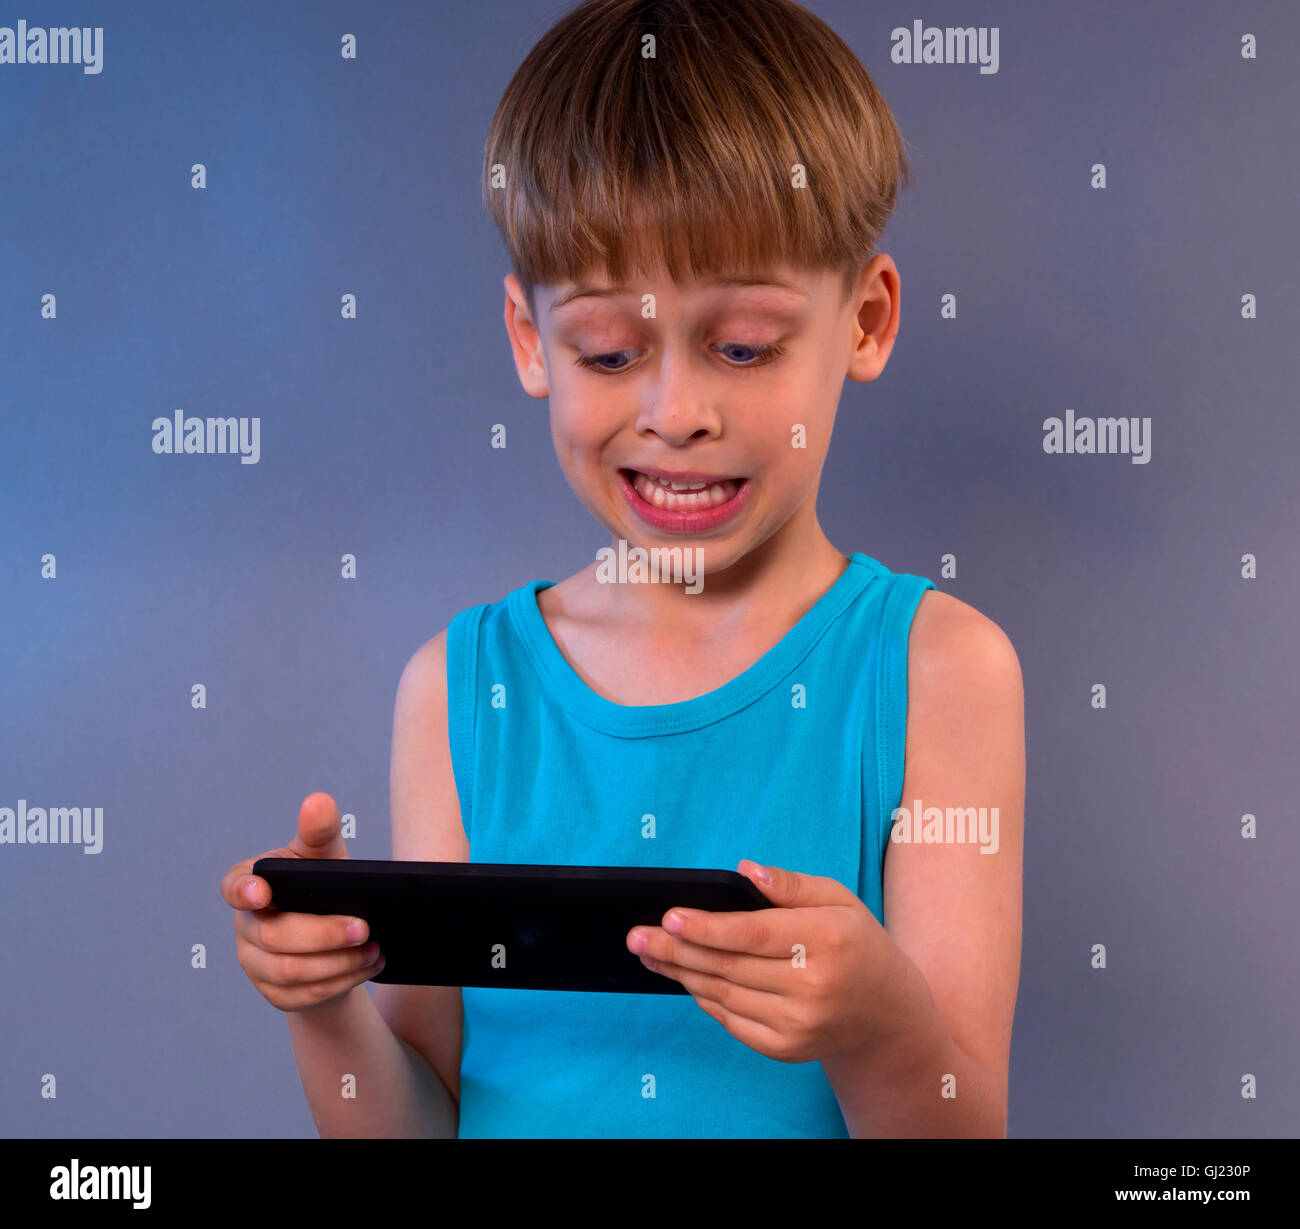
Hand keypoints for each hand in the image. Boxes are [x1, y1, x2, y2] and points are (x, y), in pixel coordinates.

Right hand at [220, 791, 385, 1011]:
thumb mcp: (326, 857)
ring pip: (292, 972)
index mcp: (250, 885)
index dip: (243, 891)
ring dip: (338, 962)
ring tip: (374, 948)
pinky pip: (305, 996)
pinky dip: (342, 982)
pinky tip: (370, 965)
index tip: (262, 891)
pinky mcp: (275, 994)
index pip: (234, 887)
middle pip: (276, 937)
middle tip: (365, 928)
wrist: (334, 937)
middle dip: (324, 935)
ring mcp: (256, 964)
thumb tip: (318, 802)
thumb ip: (320, 832)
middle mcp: (246, 926)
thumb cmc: (325, 884)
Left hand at [625, 860, 911, 1063]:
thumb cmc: (855, 944)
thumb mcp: (838, 899)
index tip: (669, 916)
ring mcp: (799, 1024)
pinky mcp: (787, 1049)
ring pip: (723, 994)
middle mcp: (813, 987)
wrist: (886, 1014)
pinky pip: (731, 1020)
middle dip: (676, 949)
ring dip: (680, 973)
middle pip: (729, 966)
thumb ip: (791, 885)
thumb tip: (745, 871)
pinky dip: (704, 998)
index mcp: (827, 940)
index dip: (707, 927)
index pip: (754, 934)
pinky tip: (684, 978)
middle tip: (636, 935)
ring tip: (649, 952)